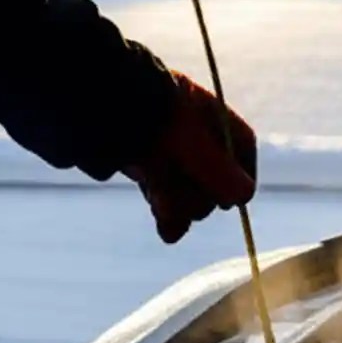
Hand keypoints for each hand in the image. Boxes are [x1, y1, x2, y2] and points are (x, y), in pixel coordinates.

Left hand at [125, 71, 256, 243]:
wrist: (98, 110)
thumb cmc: (154, 122)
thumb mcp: (192, 146)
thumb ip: (220, 172)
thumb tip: (243, 196)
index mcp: (208, 112)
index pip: (241, 145)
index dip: (241, 175)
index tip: (236, 201)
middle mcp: (191, 128)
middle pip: (213, 174)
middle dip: (200, 197)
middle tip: (191, 209)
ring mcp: (167, 147)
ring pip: (187, 188)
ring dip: (181, 206)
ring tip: (164, 210)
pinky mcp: (144, 163)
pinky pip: (165, 193)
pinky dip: (167, 213)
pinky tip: (167, 231)